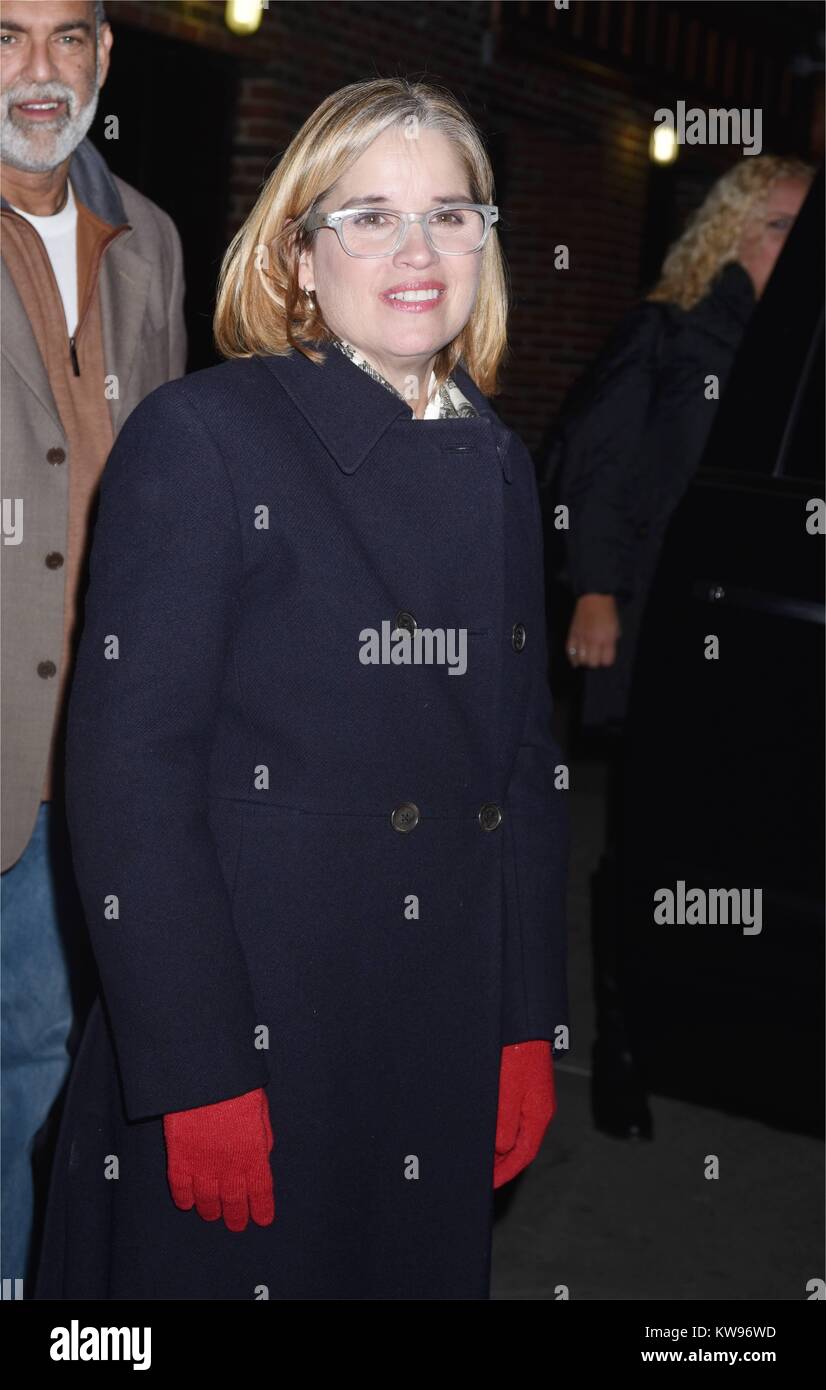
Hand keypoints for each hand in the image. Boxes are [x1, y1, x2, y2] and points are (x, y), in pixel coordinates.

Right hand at [163, 1086, 274, 1230]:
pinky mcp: (179, 1158)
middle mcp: (229, 1167)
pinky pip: (181, 1188)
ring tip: (213, 1215)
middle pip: (233, 1202)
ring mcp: (202, 1166)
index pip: (260, 1192)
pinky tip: (188, 1203)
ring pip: (206, 1200)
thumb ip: (263, 1136)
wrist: (203, 1075)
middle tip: (236, 1225)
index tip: (262, 1220)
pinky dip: (184, 1199)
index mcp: (254, 1154)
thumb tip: (263, 1156)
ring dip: (210, 1211)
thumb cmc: (236, 1086)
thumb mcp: (260, 1109)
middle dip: (236, 1216)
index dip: (261, 1209)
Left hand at [494, 1041, 555, 1188]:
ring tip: (480, 1158)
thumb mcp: (507, 1090)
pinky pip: (515, 1119)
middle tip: (480, 1175)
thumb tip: (502, 1149)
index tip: (487, 1184)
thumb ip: (505, 1122)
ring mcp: (535, 1100)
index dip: (505, 1172)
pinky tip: (488, 1132)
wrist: (524, 1024)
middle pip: (522, 1146)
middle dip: (502, 1164)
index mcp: (539, 1115)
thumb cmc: (517, 1054)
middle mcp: (540, 1110)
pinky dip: (501, 1131)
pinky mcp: (526, 1089)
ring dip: (500, 1148)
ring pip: (517, 1133)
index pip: (523, 1154)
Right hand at [566, 593, 619, 667]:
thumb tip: (606, 654)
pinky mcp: (572, 634)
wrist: (594, 597)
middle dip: (596, 662)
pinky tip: (576, 662)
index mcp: (607, 637)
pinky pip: (570, 651)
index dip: (607, 660)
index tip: (606, 656)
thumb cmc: (608, 612)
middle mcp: (593, 639)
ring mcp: (581, 637)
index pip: (606, 661)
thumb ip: (612, 642)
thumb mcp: (616, 627)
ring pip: (581, 659)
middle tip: (597, 657)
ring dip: (585, 661)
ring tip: (587, 658)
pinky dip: (573, 658)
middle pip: (592, 663)